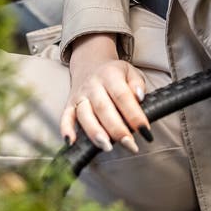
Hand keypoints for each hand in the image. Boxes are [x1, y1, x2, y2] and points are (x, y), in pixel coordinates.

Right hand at [60, 34, 151, 153]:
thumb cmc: (114, 73)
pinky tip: (71, 142)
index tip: (145, 130)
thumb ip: (137, 83)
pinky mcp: (69, 104)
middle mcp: (93, 85)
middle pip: (104, 108)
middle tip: (130, 144)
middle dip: (117, 129)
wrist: (90, 64)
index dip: (134, 114)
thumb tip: (139, 97)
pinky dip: (66, 130)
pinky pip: (65, 117)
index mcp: (110, 75)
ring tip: (107, 147)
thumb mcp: (131, 71)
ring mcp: (80, 95)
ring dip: (95, 133)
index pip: (123, 96)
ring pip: (85, 115)